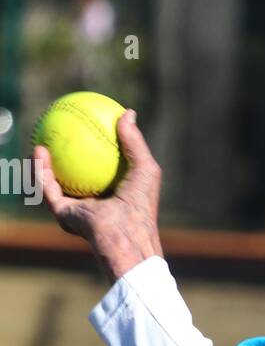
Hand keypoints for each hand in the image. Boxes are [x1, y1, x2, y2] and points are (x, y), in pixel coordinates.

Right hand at [33, 109, 163, 284]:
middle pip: (75, 175)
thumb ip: (135, 141)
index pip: (100, 167)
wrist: (126, 233)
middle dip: (65, 156)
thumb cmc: (141, 203)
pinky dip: (41, 171)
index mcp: (114, 192)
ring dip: (44, 162)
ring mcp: (77, 208)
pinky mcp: (63, 214)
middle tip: (59, 132)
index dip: (93, 148)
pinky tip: (39, 151)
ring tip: (40, 138)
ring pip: (55, 182)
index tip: (87, 127)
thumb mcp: (145, 167)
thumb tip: (127, 112)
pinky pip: (48, 189)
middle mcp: (94, 201)